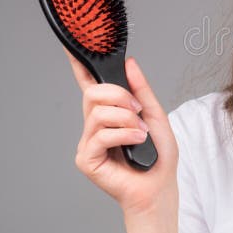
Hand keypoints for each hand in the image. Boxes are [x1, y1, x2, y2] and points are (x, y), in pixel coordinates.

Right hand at [64, 47, 179, 216]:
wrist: (159, 187)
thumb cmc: (158, 156)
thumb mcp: (154, 115)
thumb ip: (141, 90)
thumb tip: (130, 63)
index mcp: (108, 113)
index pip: (89, 83)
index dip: (79, 64)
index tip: (73, 45)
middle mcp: (94, 125)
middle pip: (94, 93)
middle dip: (120, 97)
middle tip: (138, 112)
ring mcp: (88, 142)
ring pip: (98, 113)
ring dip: (127, 120)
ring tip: (141, 134)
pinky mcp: (86, 159)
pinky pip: (101, 134)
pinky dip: (124, 135)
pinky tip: (137, 143)